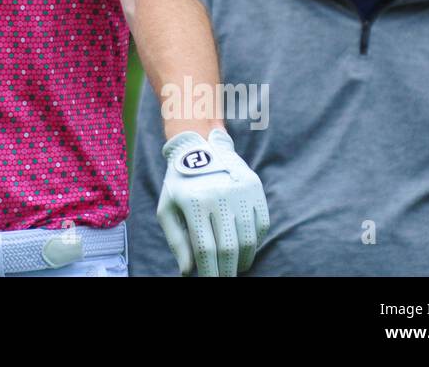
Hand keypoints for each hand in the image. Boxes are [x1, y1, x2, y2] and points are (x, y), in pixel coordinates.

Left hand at [157, 128, 269, 276]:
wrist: (198, 146)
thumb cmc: (179, 184)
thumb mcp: (167, 209)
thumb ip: (176, 241)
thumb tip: (188, 272)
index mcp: (194, 202)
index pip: (205, 249)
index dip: (209, 272)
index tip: (210, 282)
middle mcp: (219, 196)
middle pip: (228, 248)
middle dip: (227, 270)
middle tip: (225, 279)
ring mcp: (240, 191)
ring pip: (248, 239)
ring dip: (244, 260)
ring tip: (236, 268)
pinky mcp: (254, 187)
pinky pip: (261, 223)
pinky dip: (255, 241)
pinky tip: (246, 250)